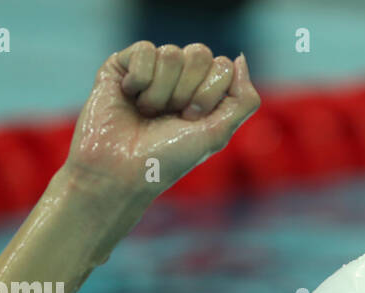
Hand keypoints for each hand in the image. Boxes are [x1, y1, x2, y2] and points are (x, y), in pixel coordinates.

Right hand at [63, 41, 260, 199]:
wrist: (121, 170)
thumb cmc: (168, 158)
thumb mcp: (217, 134)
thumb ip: (243, 100)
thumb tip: (240, 58)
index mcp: (204, 92)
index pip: (222, 66)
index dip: (209, 94)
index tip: (192, 120)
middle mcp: (179, 78)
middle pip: (200, 54)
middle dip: (187, 91)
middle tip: (170, 117)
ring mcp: (151, 69)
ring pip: (171, 53)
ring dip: (161, 92)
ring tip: (147, 113)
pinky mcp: (122, 64)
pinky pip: (144, 50)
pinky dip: (139, 80)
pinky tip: (129, 97)